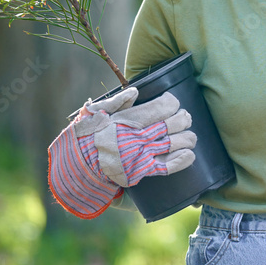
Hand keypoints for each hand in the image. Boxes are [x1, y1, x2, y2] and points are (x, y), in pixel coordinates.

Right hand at [48, 87, 196, 218]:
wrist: (75, 169)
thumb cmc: (84, 138)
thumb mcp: (95, 114)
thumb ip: (116, 102)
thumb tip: (135, 92)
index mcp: (129, 119)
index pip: (163, 106)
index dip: (173, 103)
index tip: (173, 103)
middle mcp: (138, 136)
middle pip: (174, 123)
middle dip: (184, 119)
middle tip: (185, 118)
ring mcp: (142, 155)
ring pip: (175, 143)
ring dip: (188, 138)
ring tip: (190, 137)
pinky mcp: (141, 172)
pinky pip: (167, 166)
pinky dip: (182, 160)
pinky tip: (190, 155)